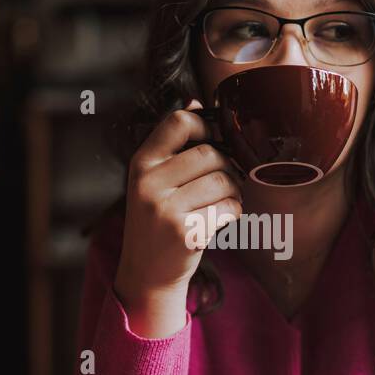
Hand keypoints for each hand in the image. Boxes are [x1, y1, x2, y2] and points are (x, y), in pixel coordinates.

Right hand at [113, 100, 242, 337]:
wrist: (147, 273)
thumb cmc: (158, 220)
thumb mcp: (153, 180)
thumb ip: (172, 145)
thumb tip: (195, 101)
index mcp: (142, 164)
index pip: (179, 121)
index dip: (206, 126)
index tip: (213, 141)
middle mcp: (149, 183)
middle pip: (209, 153)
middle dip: (226, 166)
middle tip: (224, 181)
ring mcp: (166, 209)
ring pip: (223, 180)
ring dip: (233, 191)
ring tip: (220, 202)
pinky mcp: (186, 232)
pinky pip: (229, 208)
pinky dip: (232, 212)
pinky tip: (218, 220)